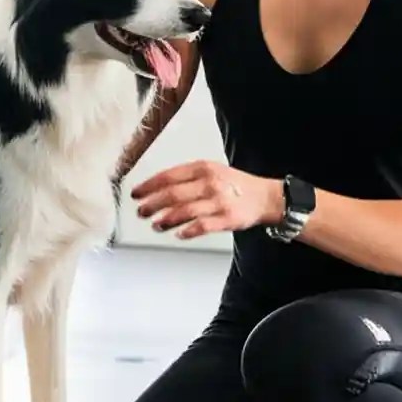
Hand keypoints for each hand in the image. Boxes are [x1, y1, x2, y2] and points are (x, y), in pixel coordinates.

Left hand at [131, 160, 282, 239]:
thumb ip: (186, 178)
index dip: (148, 186)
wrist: (265, 197)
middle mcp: (209, 182)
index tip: (136, 194)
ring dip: (166, 220)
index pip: (168, 176)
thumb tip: (156, 189)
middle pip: (172, 194)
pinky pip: (202, 226)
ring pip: (184, 211)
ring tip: (155, 225)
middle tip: (141, 212)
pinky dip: (187, 231)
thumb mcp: (211, 171)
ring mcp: (219, 201)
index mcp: (202, 168)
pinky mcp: (227, 219)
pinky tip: (178, 234)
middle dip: (152, 204)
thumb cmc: (233, 185)